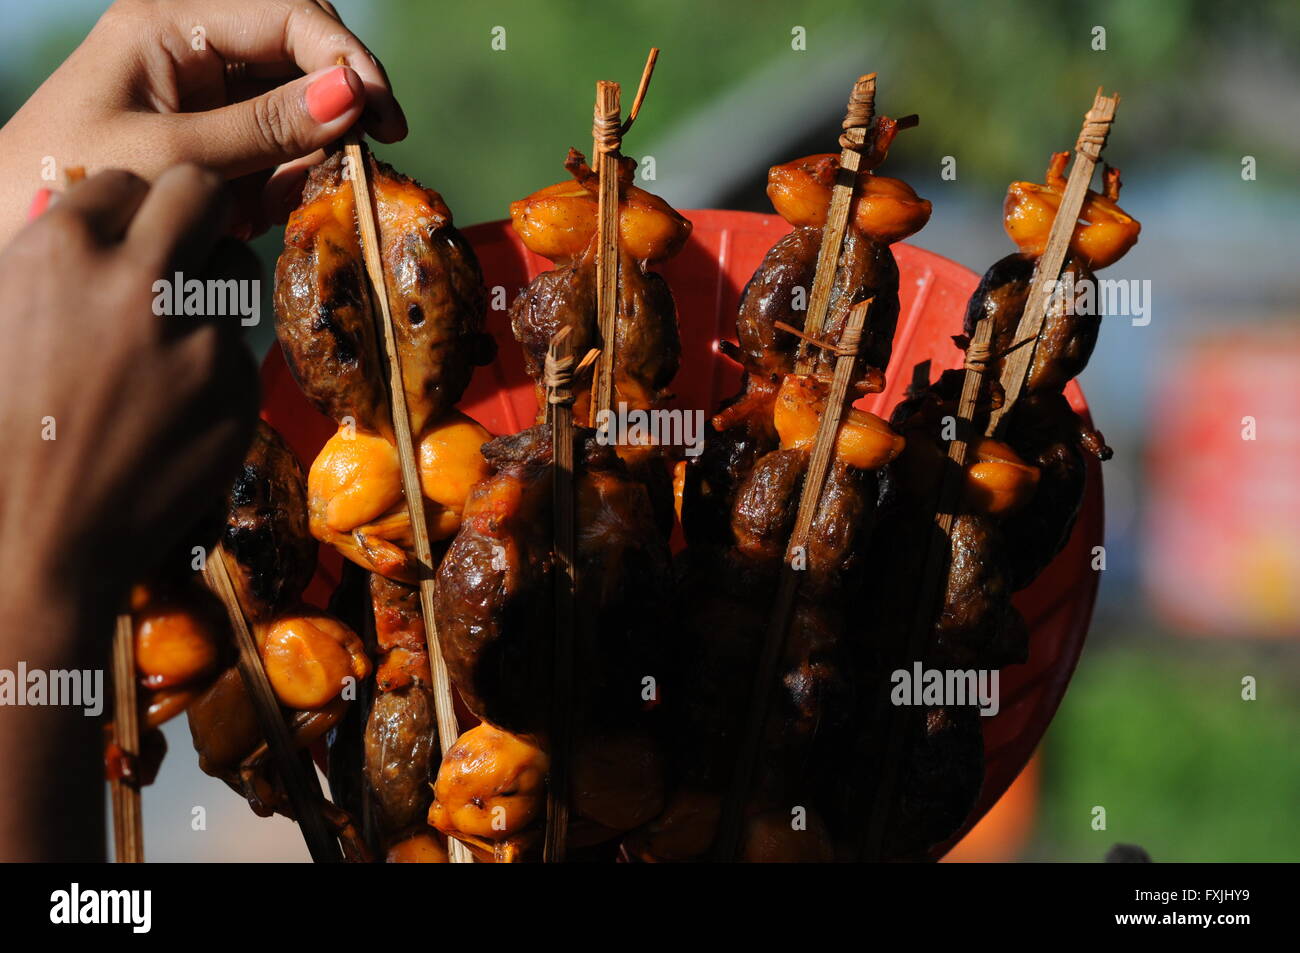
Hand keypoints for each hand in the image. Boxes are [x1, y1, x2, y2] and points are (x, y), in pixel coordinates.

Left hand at [0, 0, 404, 242]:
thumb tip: (354, 95)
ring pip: (297, 101)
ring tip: (276, 203)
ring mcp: (203, 89)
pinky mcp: (209, 133)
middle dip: (337, 102)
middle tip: (362, 155)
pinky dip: (284, 178)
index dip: (348, 60)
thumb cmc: (66, 183)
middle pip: (301, 49)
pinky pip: (275, 142)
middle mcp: (191, 44)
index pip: (289, 14)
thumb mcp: (176, 158)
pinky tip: (257, 212)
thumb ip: (267, 127)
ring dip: (308, 151)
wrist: (5, 226)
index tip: (385, 120)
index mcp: (169, 22)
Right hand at [0, 167, 258, 630]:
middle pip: (203, 189)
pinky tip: (176, 396)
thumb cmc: (1, 429)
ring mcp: (196, 333)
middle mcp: (135, 279)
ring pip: (235, 267)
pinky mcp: (237, 384)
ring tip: (171, 334)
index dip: (126, 208)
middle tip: (185, 244)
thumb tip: (68, 196)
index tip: (125, 235)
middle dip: (196, 210)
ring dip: (212, 287)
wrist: (35, 537)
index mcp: (59, 249)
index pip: (124, 180)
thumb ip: (40, 255)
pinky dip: (214, 358)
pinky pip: (240, 342)